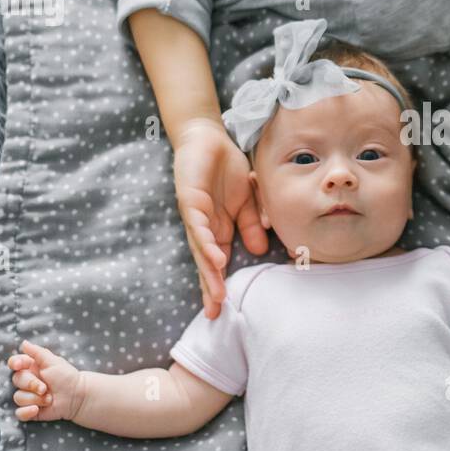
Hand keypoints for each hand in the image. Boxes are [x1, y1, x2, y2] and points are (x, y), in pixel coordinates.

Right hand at [8, 340, 82, 421]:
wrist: (78, 396)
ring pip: (18, 397)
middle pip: (16, 380)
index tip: (20, 365)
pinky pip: (19, 413)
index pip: (15, 363)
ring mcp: (28, 396)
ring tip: (50, 399)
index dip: (14, 363)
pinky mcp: (30, 410)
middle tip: (45, 388)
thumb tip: (23, 343)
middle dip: (31, 384)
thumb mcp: (53, 361)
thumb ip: (38, 352)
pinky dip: (26, 412)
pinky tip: (36, 409)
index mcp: (32, 367)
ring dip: (35, 398)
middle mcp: (28, 381)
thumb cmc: (67, 377)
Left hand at [172, 118, 268, 318]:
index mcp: (217, 228)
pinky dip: (207, 243)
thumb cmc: (226, 169)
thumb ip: (251, 224)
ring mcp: (195, 215)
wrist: (209, 138)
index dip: (218, 283)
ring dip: (209, 271)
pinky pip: (199, 226)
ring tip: (216, 292)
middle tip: (215, 312)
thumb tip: (259, 250)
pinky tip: (215, 259)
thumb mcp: (247, 200)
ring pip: (201, 249)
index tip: (223, 309)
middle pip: (205, 262)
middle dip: (210, 286)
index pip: (216, 262)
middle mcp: (204, 226)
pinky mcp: (190, 200)